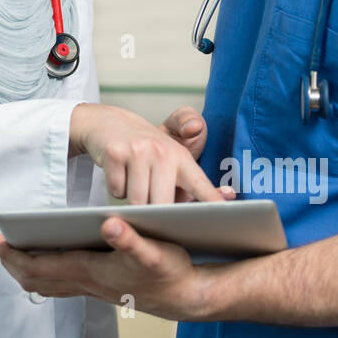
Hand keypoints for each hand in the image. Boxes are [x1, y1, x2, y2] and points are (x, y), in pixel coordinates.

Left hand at [0, 216, 208, 320]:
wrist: (186, 296)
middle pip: (35, 277)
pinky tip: (43, 260)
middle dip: (11, 261)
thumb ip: (131, 238)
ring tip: (11, 250)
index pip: (41, 266)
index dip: (15, 254)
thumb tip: (110, 224)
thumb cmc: (170, 272)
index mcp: (91, 270)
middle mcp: (86, 282)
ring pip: (45, 284)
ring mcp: (90, 288)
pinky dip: (42, 273)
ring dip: (24, 268)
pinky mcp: (97, 287)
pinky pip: (59, 284)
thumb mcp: (155, 250)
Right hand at [68, 103, 233, 204]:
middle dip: (156, 210)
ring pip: (137, 201)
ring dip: (133, 200)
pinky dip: (117, 189)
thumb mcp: (173, 160)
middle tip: (152, 197)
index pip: (199, 183)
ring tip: (135, 181)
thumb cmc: (147, 149)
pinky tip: (120, 174)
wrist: (110, 123)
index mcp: (181, 157)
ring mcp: (137, 151)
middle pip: (162, 204)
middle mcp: (162, 152)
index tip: (223, 213)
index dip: (211, 199)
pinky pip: (116, 191)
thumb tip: (226, 196)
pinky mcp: (114, 153)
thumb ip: (195, 182)